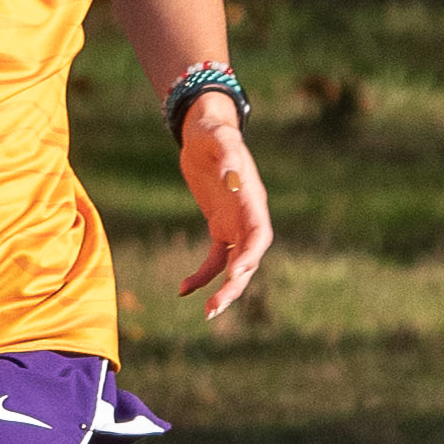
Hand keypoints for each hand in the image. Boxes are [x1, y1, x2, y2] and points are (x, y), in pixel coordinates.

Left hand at [176, 103, 271, 321]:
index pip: (260, 233)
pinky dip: (202, 275)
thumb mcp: (218, 139)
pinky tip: (183, 289)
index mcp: (252, 198)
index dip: (252, 254)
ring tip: (207, 312)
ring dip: (223, 289)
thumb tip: (233, 178)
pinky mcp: (219, 227)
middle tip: (215, 307)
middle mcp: (248, 215)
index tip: (238, 272)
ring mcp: (235, 223)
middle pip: (249, 257)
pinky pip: (214, 259)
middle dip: (236, 284)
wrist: (205, 131)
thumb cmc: (213, 133)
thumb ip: (228, 156)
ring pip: (235, 265)